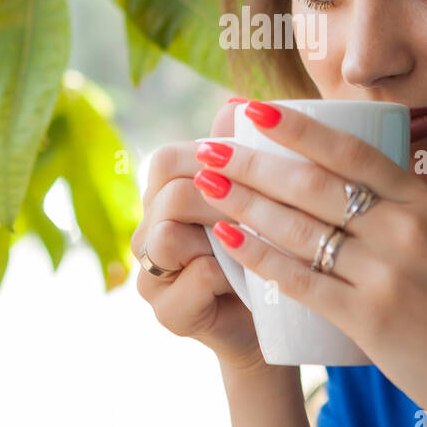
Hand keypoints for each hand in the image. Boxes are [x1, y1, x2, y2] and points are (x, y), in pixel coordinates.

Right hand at [132, 98, 267, 374]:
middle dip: (223, 199)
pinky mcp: (168, 312)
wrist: (278, 323)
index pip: (167, 161)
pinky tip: (255, 276)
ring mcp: (151, 274)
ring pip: (166, 236)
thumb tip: (239, 103)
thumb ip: (247, 151)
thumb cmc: (271, 249)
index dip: (213, 159)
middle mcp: (147, 232)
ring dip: (220, 235)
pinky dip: (226, 274)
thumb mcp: (265, 196)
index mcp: (164, 196)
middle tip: (270, 208)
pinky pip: (190, 279)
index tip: (261, 170)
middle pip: (169, 195)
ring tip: (259, 241)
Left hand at [192, 100, 426, 426]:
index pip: (350, 151)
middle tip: (209, 148)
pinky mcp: (370, 317)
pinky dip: (258, 258)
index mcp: (423, 201)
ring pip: (299, 227)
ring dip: (244, 203)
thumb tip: (339, 177)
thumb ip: (397, 210)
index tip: (252, 108)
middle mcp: (406, 228)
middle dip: (251, 163)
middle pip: (312, 185)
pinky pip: (301, 279)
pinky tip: (227, 240)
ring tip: (206, 186)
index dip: (296, 127)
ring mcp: (387, 273)